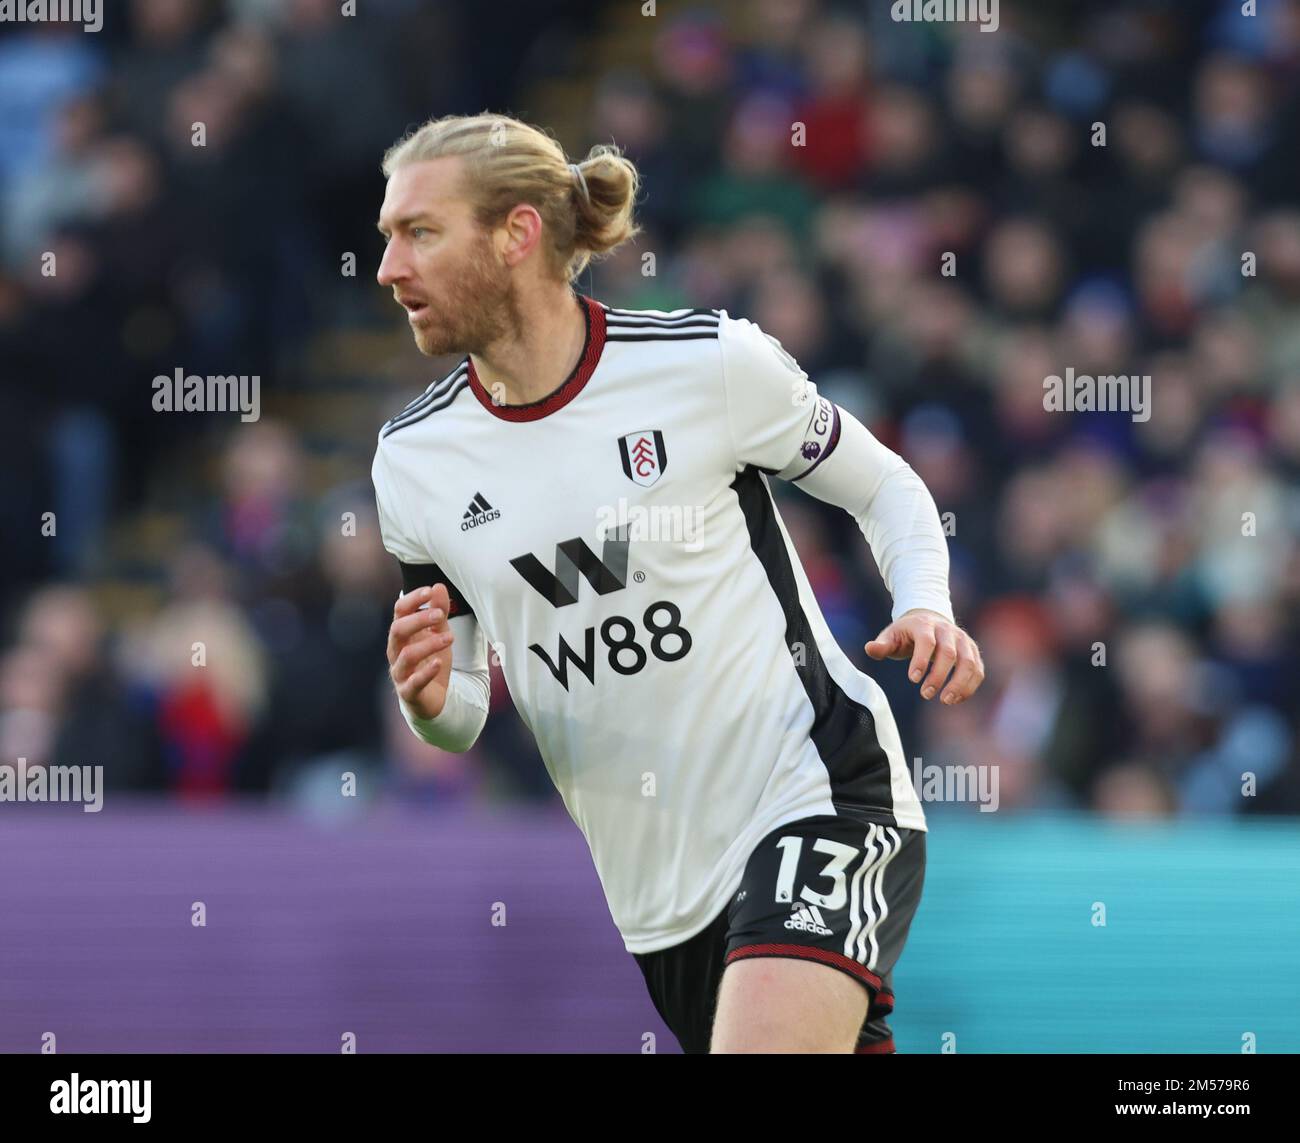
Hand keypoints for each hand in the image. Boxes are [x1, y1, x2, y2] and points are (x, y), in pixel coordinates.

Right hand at [388, 583, 455, 718]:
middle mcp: (396, 651)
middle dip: (418, 620)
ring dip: (429, 644)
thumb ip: (438, 611)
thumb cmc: (431, 660)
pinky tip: (439, 663)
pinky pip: (414, 682)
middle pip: (397, 630)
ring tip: (450, 638)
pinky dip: (426, 672)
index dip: (412, 600)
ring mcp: (400, 672)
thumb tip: (438, 586)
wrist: (432, 697)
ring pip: (406, 655)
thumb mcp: (439, 633)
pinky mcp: (409, 692)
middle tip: (440, 615)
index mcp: (402, 633)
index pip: (399, 611)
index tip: (429, 591)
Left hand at [865, 608, 983, 704]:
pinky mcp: (973, 651)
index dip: (921, 661)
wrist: (929, 621)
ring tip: (946, 700)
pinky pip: (977, 670)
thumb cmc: (906, 634)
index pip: (926, 642)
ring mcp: (963, 640)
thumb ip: (881, 645)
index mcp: (925, 624)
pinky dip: (970, 686)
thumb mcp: (891, 636)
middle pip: (949, 653)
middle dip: (938, 676)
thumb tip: (869, 648)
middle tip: (925, 694)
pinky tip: (956, 699)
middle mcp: (947, 630)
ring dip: (959, 683)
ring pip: (968, 662)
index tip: (913, 680)